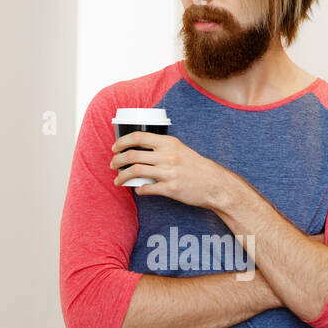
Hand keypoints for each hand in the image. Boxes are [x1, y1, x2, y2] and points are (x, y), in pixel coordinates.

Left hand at [111, 132, 234, 208]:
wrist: (215, 184)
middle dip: (117, 160)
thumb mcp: (180, 149)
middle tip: (112, 165)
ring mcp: (168, 173)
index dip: (122, 142)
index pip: (139, 137)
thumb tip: (141, 150)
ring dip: (122, 176)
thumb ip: (163, 148)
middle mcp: (167, 156)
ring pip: (135, 172)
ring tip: (118, 180)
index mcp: (169, 143)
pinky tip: (137, 190)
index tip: (115, 147)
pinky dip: (138, 190)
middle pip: (132, 155)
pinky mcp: (170, 189)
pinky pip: (146, 189)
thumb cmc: (197, 167)